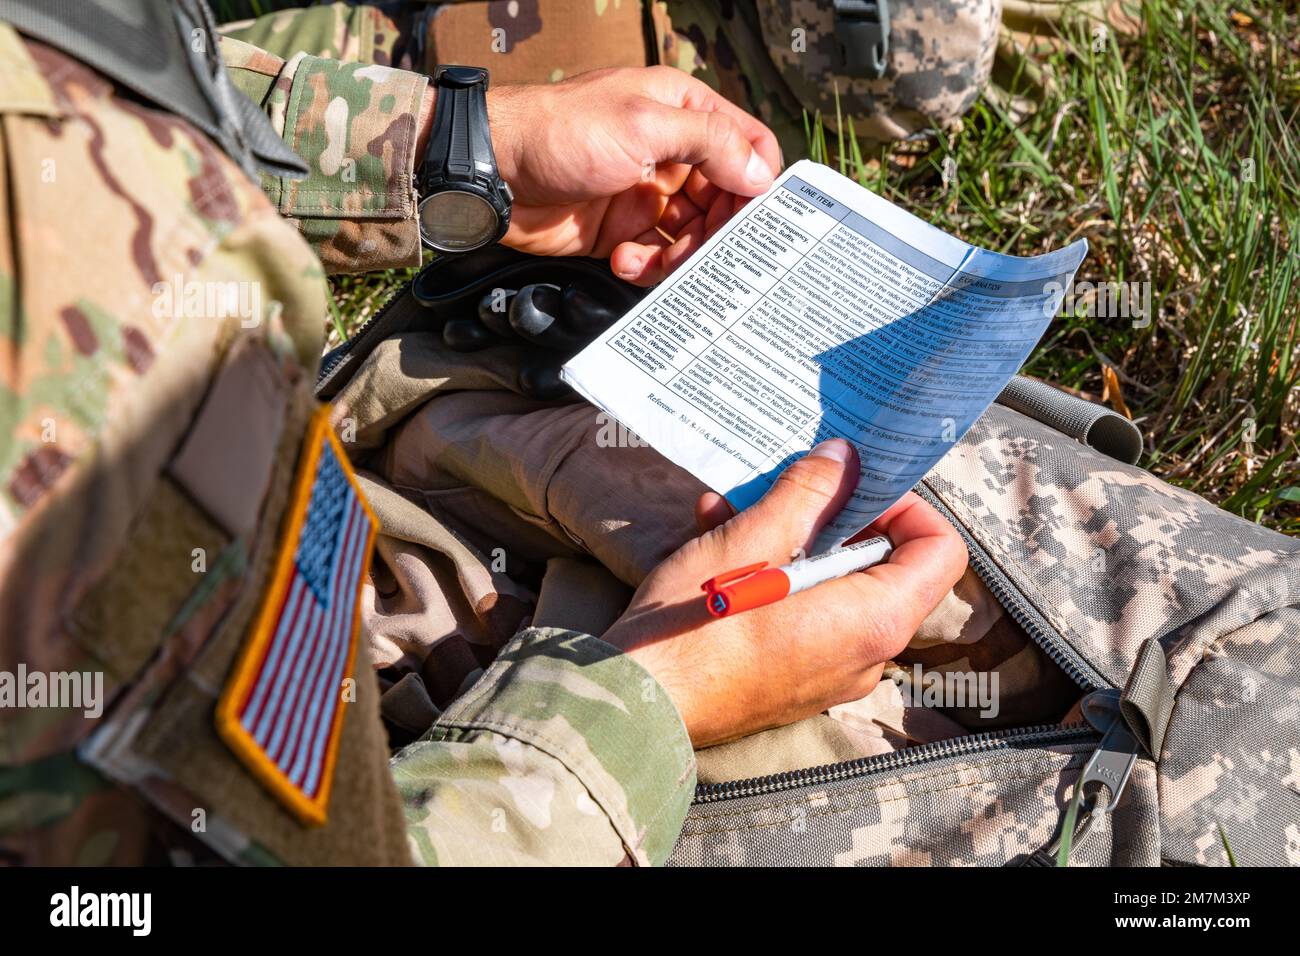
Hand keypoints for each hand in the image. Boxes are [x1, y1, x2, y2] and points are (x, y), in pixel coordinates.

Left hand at [484, 67, 780, 285]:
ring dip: (682, 255)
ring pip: (694, 236)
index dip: (758, 181)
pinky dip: (649, 266)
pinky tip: (624, 260)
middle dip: (719, 230)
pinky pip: (658, 257)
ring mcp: (647, 194)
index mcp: (682, 112)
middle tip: (703, 249)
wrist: (493, 173)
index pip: (747, 144)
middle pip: (726, 200)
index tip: (757, 215)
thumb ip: (710, 143)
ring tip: (654, 259)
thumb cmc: (559, 132)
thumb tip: (761, 171)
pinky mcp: (622, 232)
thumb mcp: (642, 125)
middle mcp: (671, 154)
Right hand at [601, 440, 967, 746]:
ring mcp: (829, 671)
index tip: (856, 484)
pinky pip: (800, 613)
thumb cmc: (700, 625)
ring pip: (830, 585)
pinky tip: (715, 538)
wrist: (640, 703)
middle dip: (831, 516)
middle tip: (788, 486)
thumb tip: (844, 457)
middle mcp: (866, 654)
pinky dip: (770, 575)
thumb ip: (808, 493)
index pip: (940, 551)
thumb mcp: (754, 539)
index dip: (908, 505)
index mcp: (875, 621)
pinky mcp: (790, 677)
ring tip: (734, 507)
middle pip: (882, 565)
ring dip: (788, 538)